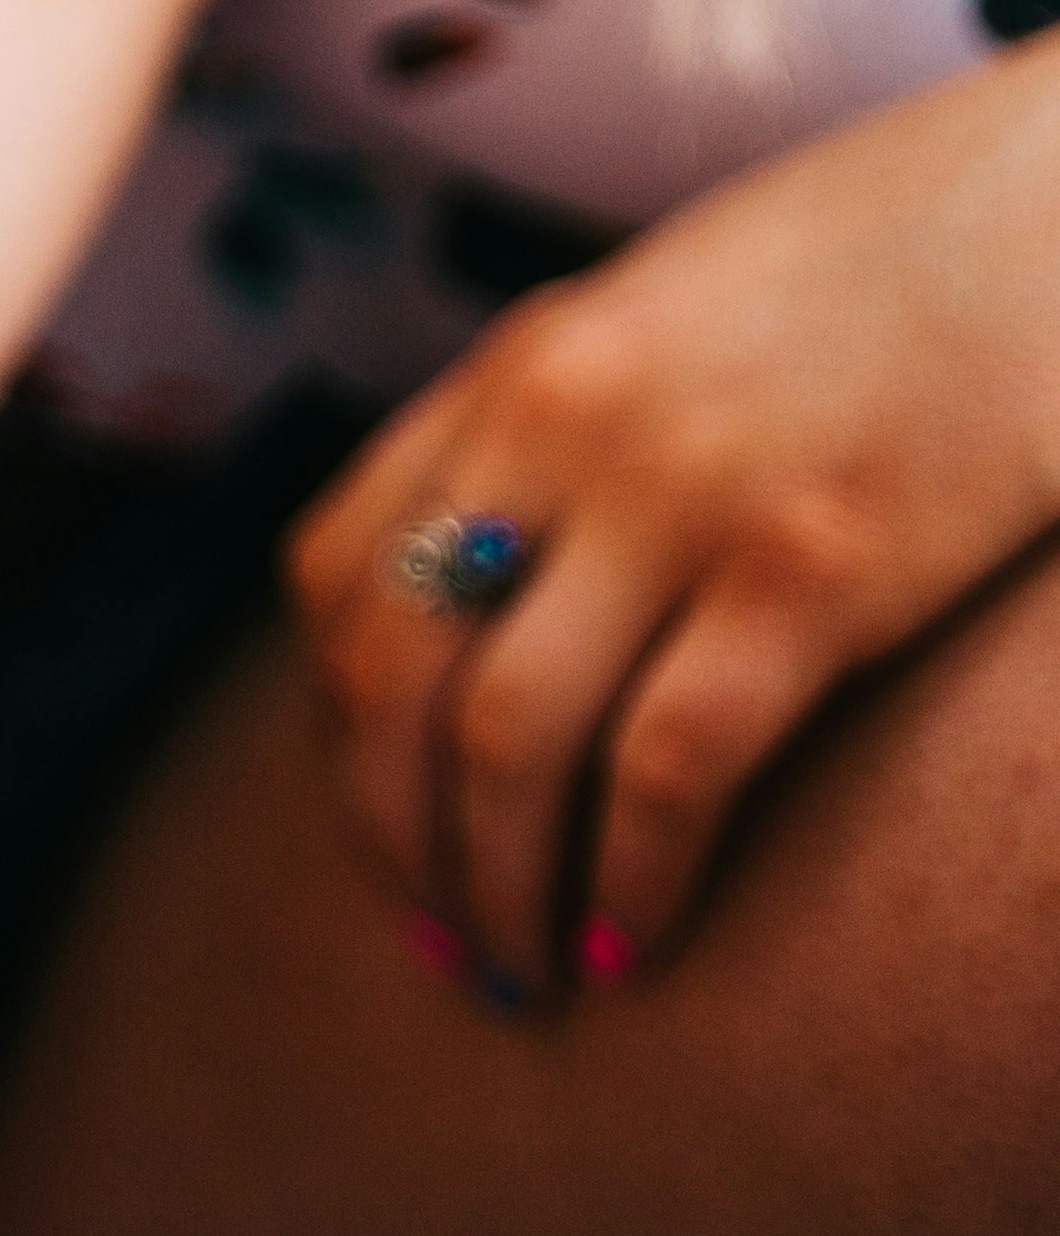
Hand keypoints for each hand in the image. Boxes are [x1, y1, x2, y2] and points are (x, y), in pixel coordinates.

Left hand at [289, 46, 1059, 1003]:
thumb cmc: (896, 260)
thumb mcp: (678, 314)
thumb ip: (579, 430)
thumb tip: (512, 581)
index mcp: (518, 369)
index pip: (339, 575)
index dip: (340, 729)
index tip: (384, 821)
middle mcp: (561, 428)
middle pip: (393, 678)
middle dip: (396, 836)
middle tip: (444, 947)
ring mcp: (681, 496)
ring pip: (505, 740)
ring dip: (496, 884)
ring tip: (526, 975)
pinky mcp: (818, 566)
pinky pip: (671, 763)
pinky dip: (635, 872)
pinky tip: (637, 941)